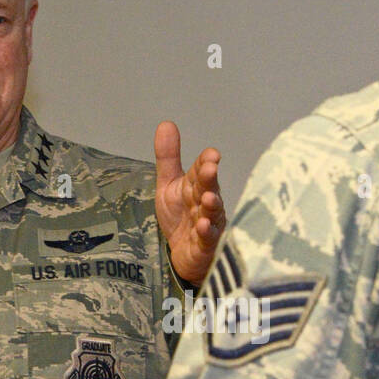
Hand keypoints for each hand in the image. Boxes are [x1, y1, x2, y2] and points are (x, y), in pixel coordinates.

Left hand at [154, 121, 224, 284]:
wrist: (183, 255)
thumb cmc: (181, 218)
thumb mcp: (169, 185)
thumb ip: (168, 158)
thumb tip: (166, 123)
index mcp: (196, 186)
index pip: (201, 171)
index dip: (206, 162)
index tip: (211, 154)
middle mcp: (206, 202)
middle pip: (209, 187)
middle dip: (210, 178)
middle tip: (210, 167)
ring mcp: (210, 223)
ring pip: (212, 212)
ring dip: (211, 204)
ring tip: (207, 197)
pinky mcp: (207, 245)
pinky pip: (208, 238)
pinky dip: (206, 232)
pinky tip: (203, 225)